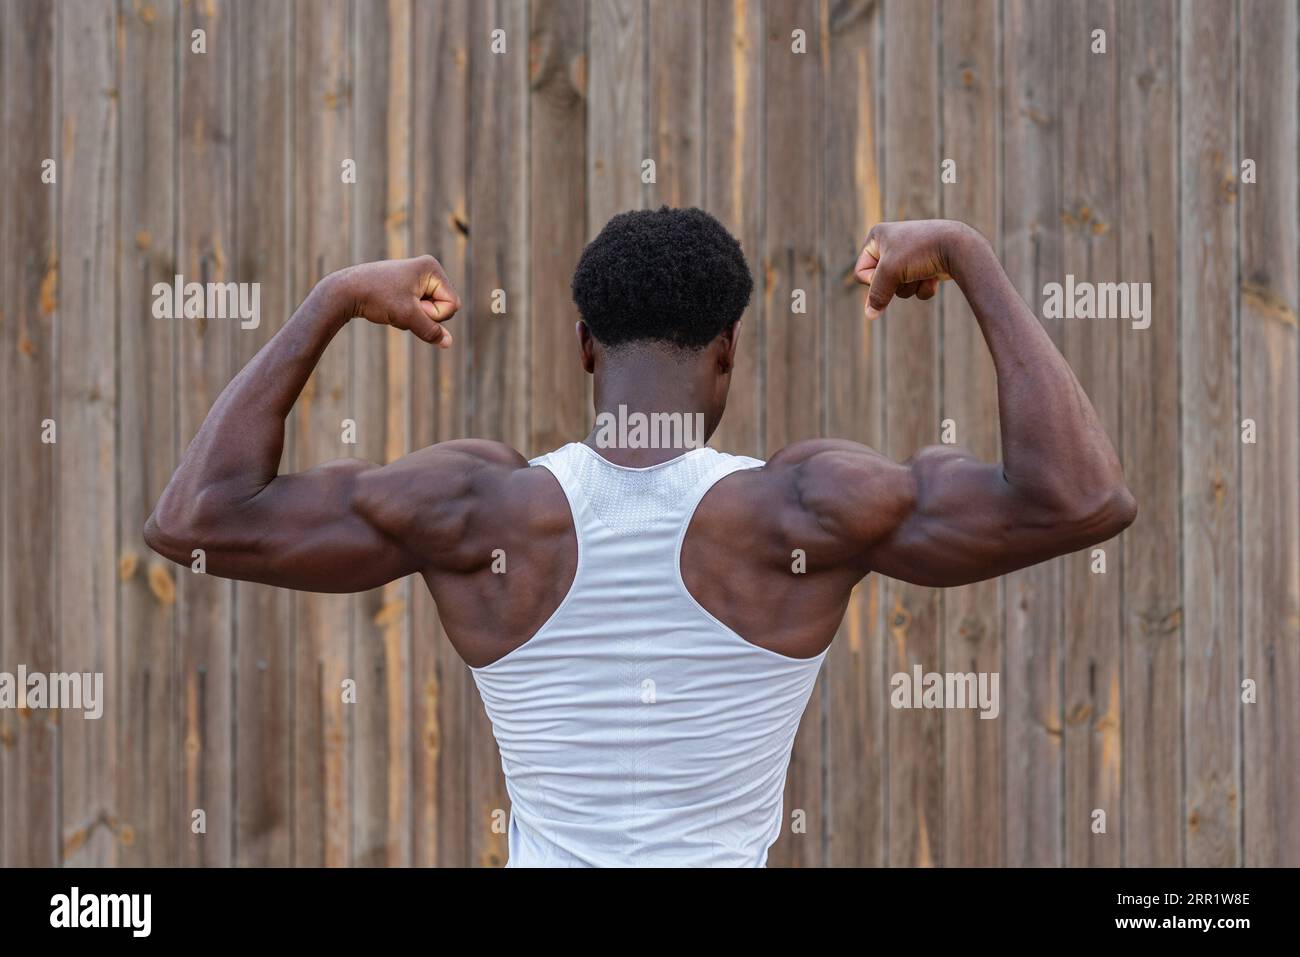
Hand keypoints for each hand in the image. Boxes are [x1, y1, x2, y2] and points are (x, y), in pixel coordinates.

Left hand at [334, 255, 461, 346]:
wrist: (344, 291)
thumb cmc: (376, 298)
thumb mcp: (407, 317)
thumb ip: (430, 331)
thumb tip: (448, 343)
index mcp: (432, 268)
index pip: (452, 304)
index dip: (434, 315)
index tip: (410, 307)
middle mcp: (427, 269)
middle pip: (444, 307)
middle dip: (424, 316)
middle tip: (401, 308)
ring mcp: (417, 277)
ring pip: (430, 311)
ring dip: (414, 317)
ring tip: (393, 307)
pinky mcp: (407, 286)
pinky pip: (419, 309)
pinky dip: (407, 315)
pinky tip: (390, 308)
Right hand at [854, 220, 974, 320]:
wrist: (959, 247)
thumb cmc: (920, 252)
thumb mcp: (891, 272)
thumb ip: (876, 294)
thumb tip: (870, 314)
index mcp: (877, 236)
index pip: (861, 271)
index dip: (873, 280)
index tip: (890, 272)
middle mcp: (891, 244)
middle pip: (881, 282)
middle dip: (896, 284)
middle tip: (909, 271)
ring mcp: (909, 256)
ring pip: (899, 288)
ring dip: (911, 286)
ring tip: (923, 271)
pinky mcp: (925, 267)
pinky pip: (916, 288)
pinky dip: (924, 287)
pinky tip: (934, 276)